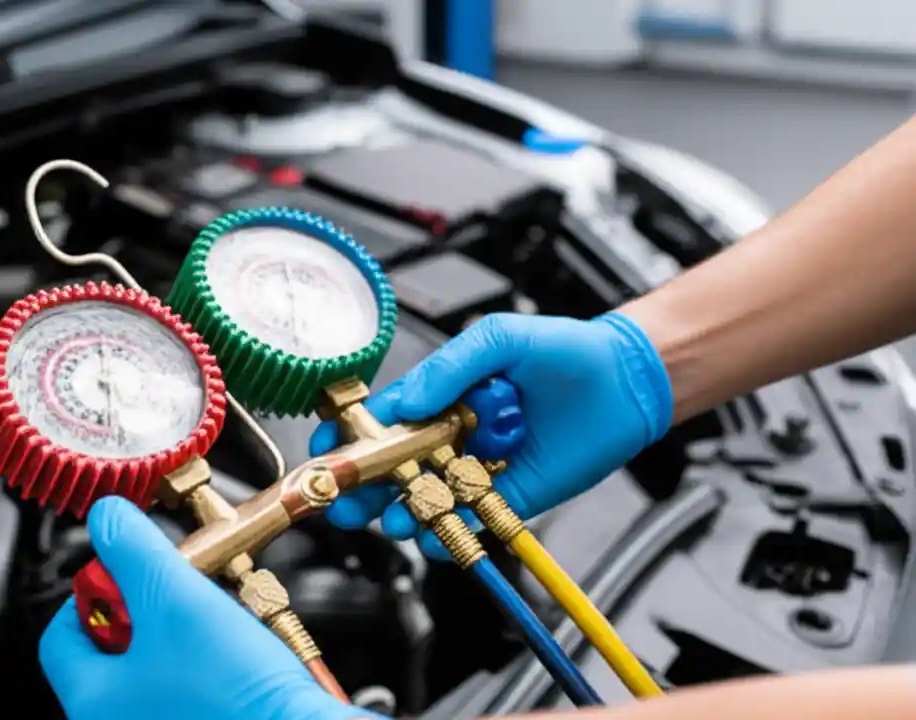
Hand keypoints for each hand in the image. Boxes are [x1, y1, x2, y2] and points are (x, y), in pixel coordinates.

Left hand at [39, 496, 379, 719]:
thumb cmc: (238, 693)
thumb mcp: (176, 597)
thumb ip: (132, 549)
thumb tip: (107, 517)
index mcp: (91, 701)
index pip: (61, 635)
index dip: (93, 589)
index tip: (122, 570)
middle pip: (113, 650)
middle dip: (148, 611)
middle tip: (178, 591)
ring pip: (156, 668)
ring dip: (182, 636)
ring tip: (214, 620)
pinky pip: (190, 691)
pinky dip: (207, 666)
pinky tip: (235, 655)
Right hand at [309, 312, 671, 559]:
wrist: (626, 380)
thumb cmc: (563, 350)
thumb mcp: (498, 340)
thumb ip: (449, 367)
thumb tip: (406, 402)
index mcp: (442, 395)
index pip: (385, 418)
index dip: (352, 435)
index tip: (327, 451)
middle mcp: (454, 435)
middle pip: (395, 466)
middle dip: (365, 485)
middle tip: (342, 500)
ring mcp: (480, 468)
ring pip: (428, 497)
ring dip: (403, 511)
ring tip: (390, 520)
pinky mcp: (511, 497)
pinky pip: (473, 521)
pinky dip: (449, 533)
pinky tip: (430, 536)